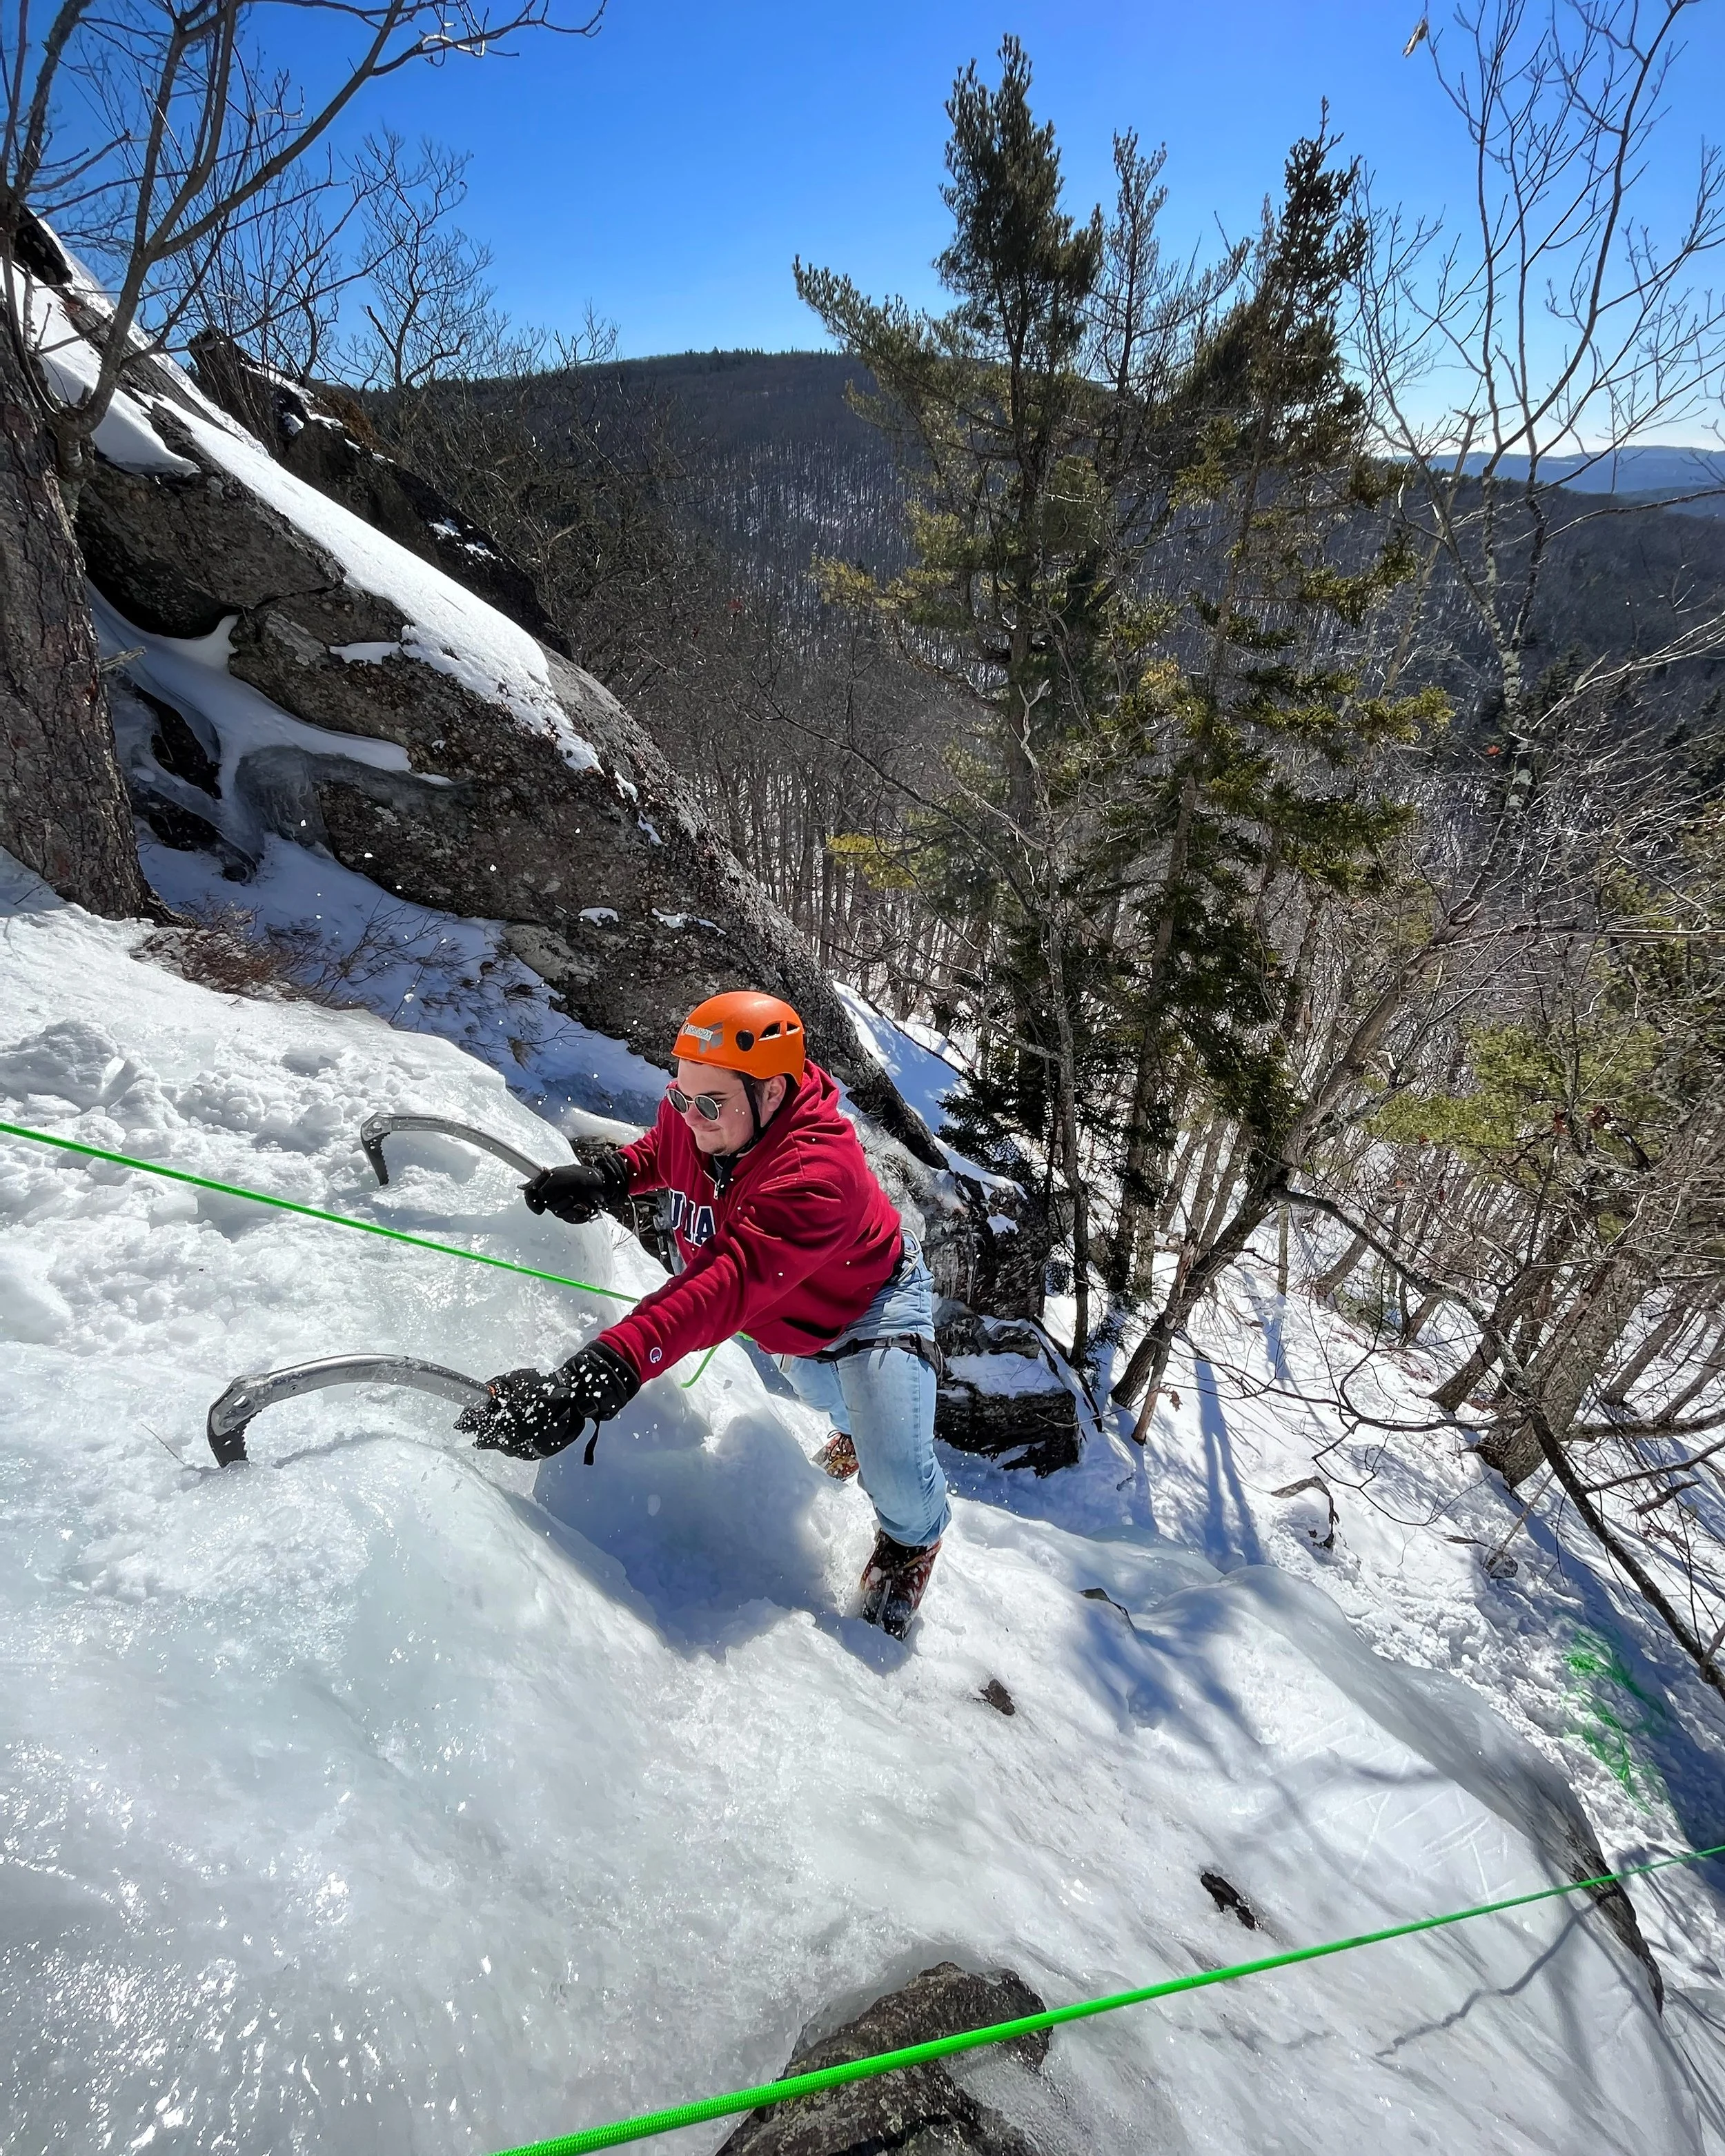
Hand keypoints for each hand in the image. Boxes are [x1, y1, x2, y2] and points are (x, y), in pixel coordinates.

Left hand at [456, 1342, 640, 1462]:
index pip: (482, 1422)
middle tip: (472, 1433)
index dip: (469, 1422)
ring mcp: (529, 1445)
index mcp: (510, 1416)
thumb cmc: (543, 1384)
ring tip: (488, 1437)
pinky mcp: (538, 1451)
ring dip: (495, 1442)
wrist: (575, 1396)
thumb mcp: (517, 1380)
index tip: (459, 1424)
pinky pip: (519, 1451)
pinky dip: (512, 1446)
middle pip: (490, 1439)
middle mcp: (517, 1435)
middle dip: (481, 1434)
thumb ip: (496, 1389)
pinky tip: (510, 1440)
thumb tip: (479, 1399)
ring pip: (504, 1448)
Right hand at [521, 1152, 629, 1223]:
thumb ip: (544, 1188)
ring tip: (580, 1200)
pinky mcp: (574, 1212)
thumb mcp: (559, 1177)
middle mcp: (553, 1193)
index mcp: (547, 1182)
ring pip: (559, 1213)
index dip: (532, 1201)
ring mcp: (564, 1203)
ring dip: (570, 1208)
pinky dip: (578, 1214)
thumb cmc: (583, 1176)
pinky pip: (571, 1219)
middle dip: (559, 1203)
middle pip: (546, 1206)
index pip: (531, 1192)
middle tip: (570, 1196)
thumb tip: (536, 1196)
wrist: (603, 1183)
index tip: (539, 1208)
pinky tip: (584, 1207)